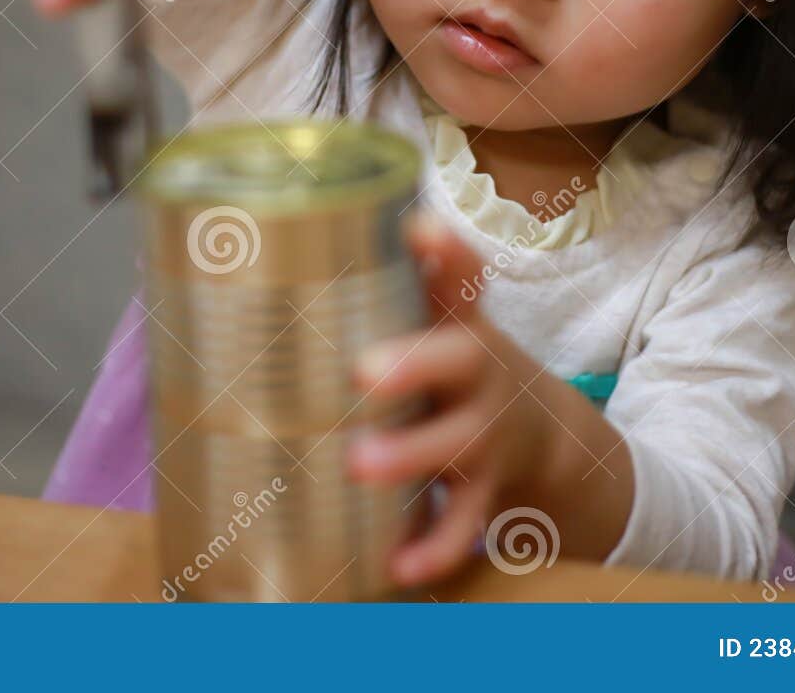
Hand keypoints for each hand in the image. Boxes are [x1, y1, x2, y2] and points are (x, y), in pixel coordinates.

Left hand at [348, 211, 556, 586]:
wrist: (537, 431)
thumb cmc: (448, 364)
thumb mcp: (434, 324)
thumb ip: (375, 292)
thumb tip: (257, 253)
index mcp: (460, 323)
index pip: (462, 276)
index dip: (445, 253)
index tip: (420, 230)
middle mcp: (477, 371)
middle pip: (456, 360)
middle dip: (413, 363)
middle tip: (362, 369)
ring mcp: (485, 432)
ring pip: (455, 444)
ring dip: (409, 456)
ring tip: (358, 465)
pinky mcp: (486, 488)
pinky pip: (462, 523)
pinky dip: (434, 547)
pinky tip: (398, 564)